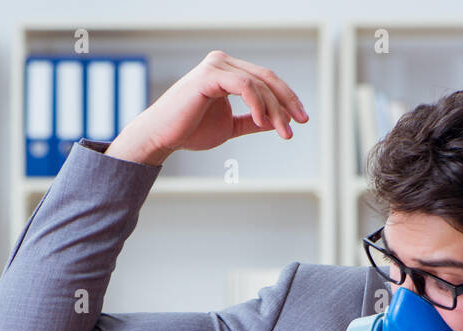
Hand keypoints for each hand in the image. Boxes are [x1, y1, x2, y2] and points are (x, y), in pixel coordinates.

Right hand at [106, 50, 308, 165]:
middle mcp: (223, 61)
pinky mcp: (209, 74)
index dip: (286, 98)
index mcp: (228, 70)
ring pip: (258, 84)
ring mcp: (216, 65)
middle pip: (266, 79)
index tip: (300, 119)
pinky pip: (244, 86)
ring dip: (274, 110)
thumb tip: (276, 122)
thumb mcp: (230, 126)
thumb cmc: (190, 130)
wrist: (162, 136)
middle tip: (299, 124)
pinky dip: (258, 104)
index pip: (265, 80)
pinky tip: (263, 122)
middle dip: (286, 102)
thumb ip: (252, 121)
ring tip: (282, 131)